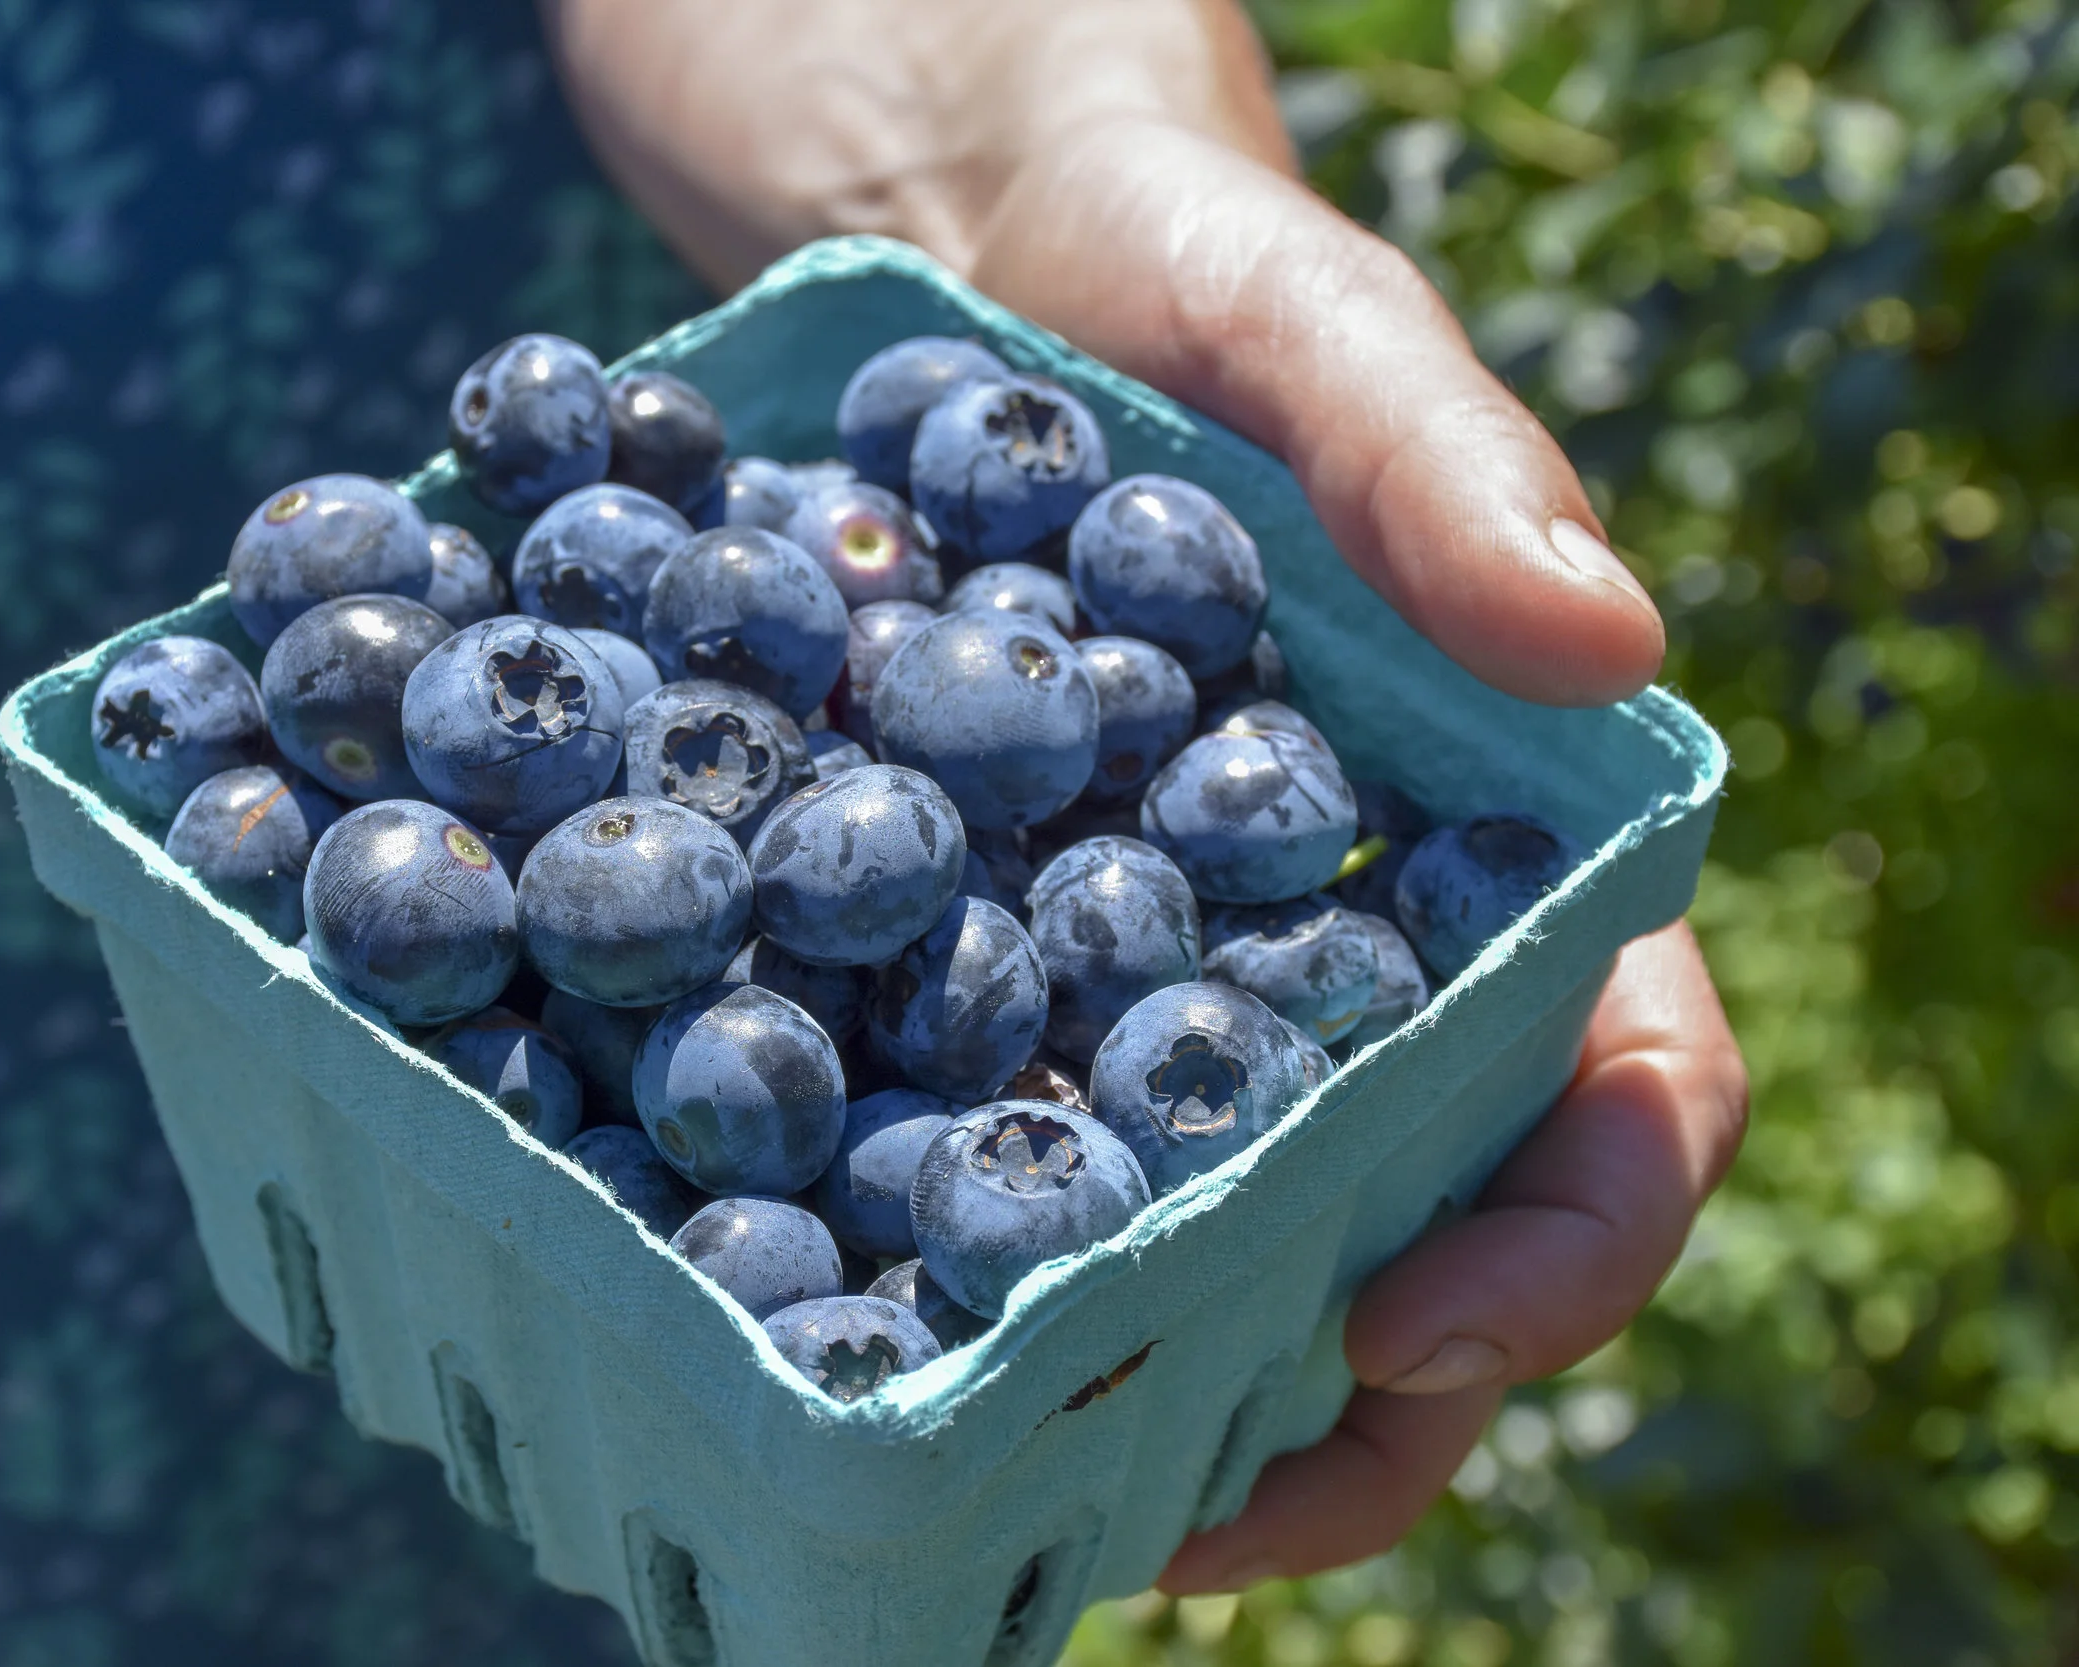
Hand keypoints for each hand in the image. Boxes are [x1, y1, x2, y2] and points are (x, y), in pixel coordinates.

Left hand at [545, 0, 1748, 1586]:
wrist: (948, 257)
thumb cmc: (1171, 271)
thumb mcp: (1299, 322)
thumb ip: (1437, 456)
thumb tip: (1602, 638)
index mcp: (1500, 854)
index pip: (1610, 1094)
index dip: (1557, 1246)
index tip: (1417, 1322)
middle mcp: (1339, 964)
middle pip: (1399, 1246)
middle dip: (1316, 1411)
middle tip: (1164, 1513)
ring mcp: (1148, 986)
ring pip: (1182, 1246)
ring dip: (1105, 1386)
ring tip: (972, 1474)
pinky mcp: (971, 963)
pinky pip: (967, 1135)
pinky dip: (910, 1234)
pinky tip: (804, 1294)